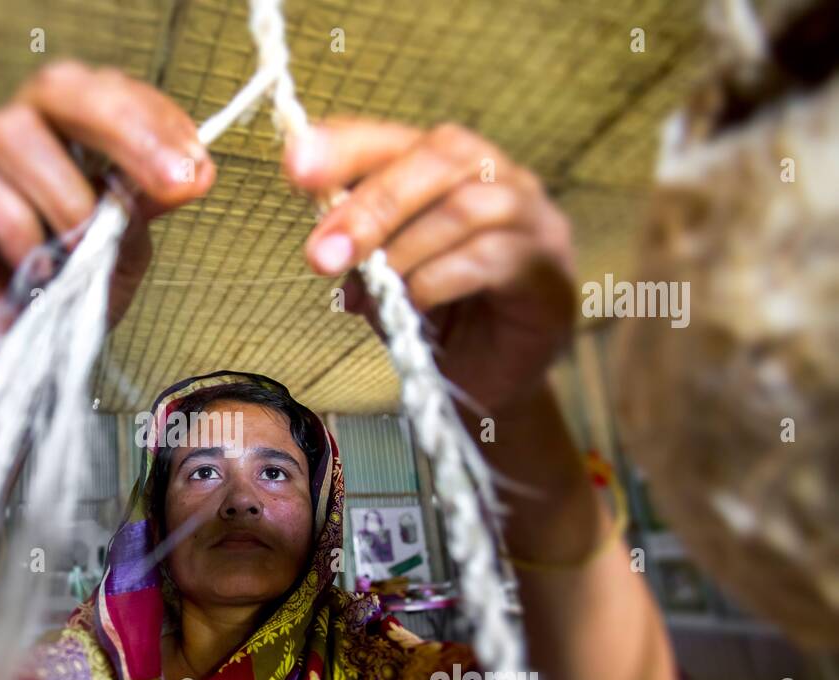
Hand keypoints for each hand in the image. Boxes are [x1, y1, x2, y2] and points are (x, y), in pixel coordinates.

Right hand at [0, 60, 214, 357]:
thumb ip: (145, 204)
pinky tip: (36, 273)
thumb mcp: (124, 248)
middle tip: (170, 182)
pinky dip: (23, 234)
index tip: (197, 167)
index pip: (102, 91)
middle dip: (122, 130)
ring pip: (15, 136)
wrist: (20, 364)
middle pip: (55, 86)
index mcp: (60, 134)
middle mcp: (10, 134)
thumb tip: (189, 171)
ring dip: (67, 197)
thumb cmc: (66, 300)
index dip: (152, 116)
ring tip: (81, 252)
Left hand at [283, 120, 576, 413]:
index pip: (394, 137)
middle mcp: (497, 176)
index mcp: (447, 166)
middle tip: (323, 254)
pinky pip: (492, 258)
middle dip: (372, 203)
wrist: (488, 379)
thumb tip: (323, 239)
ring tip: (368, 291)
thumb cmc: (435, 314)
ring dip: (403, 248)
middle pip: (438, 157)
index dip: (345, 146)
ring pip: (466, 206)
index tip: (294, 168)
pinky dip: (438, 280)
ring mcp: (532, 218)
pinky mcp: (548, 269)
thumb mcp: (379, 274)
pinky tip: (412, 306)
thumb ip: (356, 245)